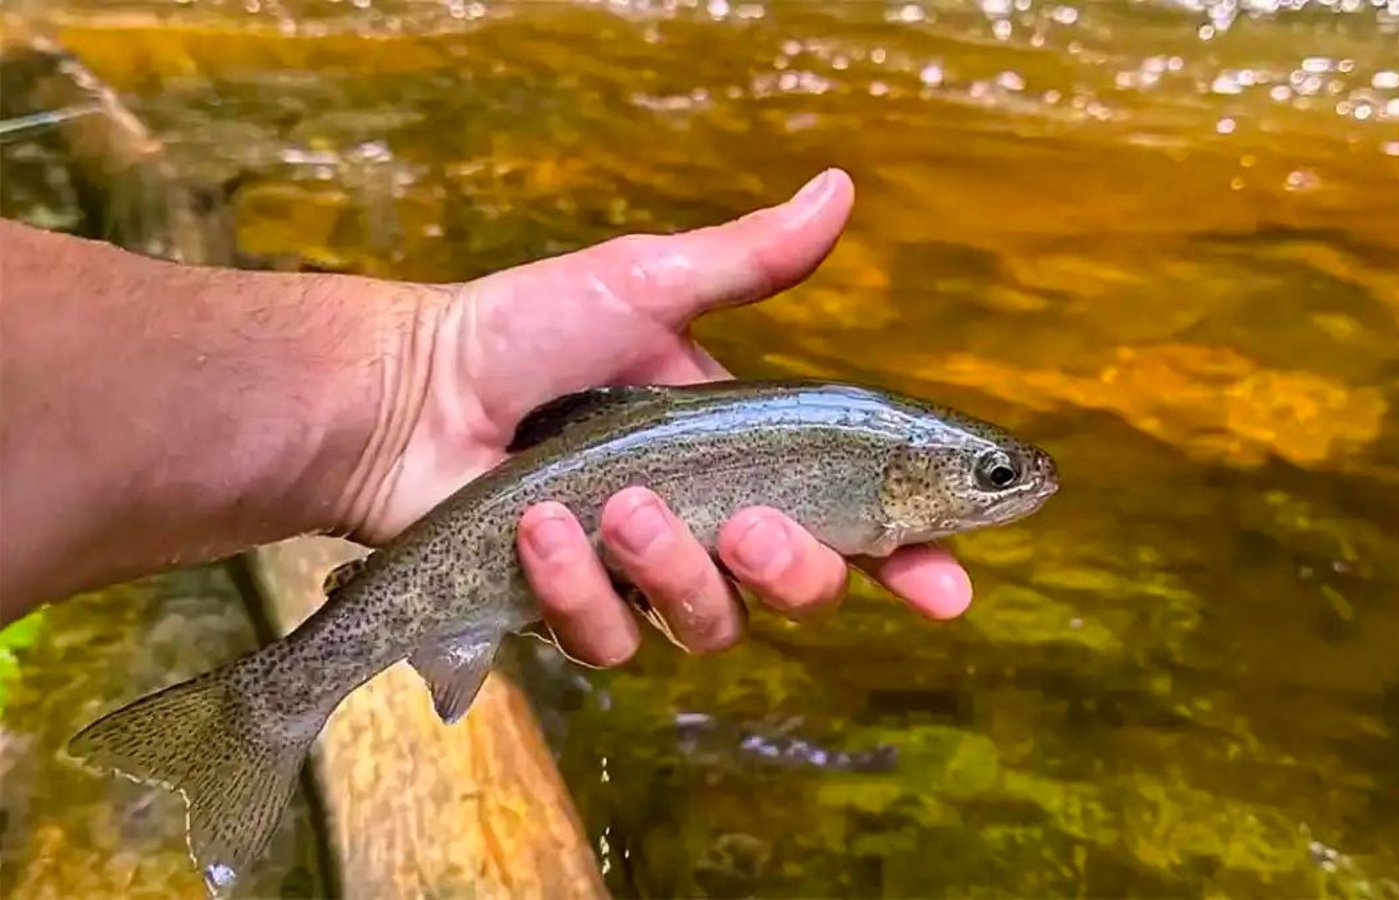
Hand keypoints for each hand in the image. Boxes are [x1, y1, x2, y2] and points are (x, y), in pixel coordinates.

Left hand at [350, 169, 970, 664]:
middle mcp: (708, 521)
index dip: (911, 559)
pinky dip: (576, 589)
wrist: (409, 390)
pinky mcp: (572, 612)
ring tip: (607, 509)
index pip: (854, 519)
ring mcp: (641, 575)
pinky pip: (611, 640)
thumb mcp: (647, 282)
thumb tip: (839, 190)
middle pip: (802, 589)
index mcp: (745, 452)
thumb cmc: (523, 330)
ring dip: (671, 572)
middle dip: (793, 570)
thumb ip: (750, 260)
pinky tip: (539, 528)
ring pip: (711, 625)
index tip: (948, 586)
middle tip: (750, 529)